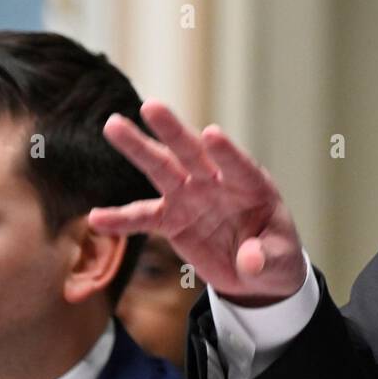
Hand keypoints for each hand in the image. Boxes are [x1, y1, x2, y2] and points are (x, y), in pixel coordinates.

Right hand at [88, 100, 304, 305]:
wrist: (256, 272)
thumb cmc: (275, 256)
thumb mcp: (280, 261)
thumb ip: (265, 258)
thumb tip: (250, 261)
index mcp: (251, 185)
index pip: (237, 164)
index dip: (225, 151)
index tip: (211, 134)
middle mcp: (217, 182)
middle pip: (193, 152)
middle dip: (173, 130)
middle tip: (152, 106)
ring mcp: (192, 197)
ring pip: (162, 169)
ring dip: (139, 148)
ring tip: (113, 125)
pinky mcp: (173, 219)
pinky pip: (144, 218)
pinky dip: (121, 219)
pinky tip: (97, 218)